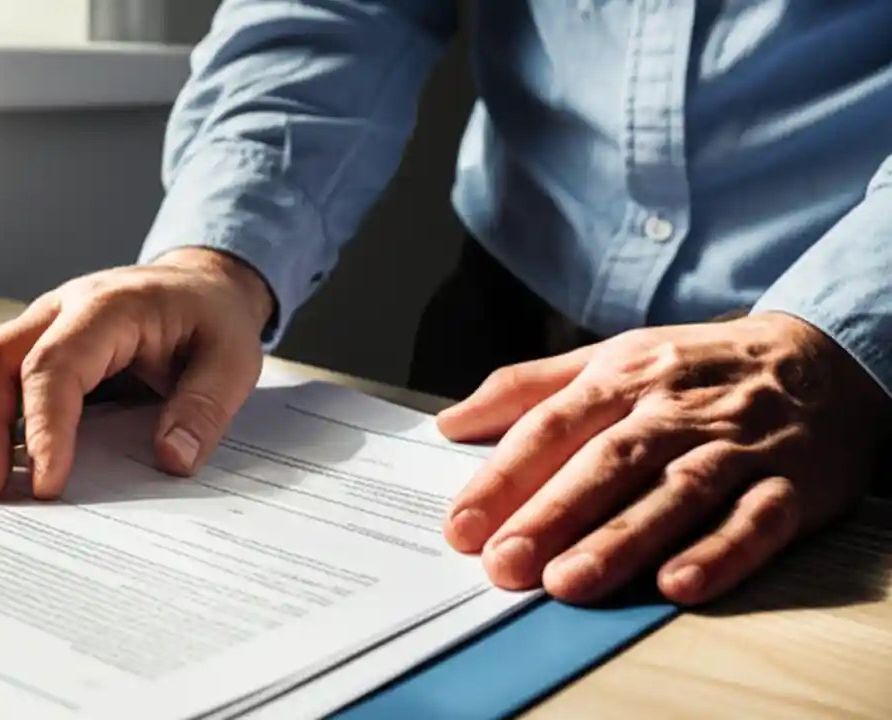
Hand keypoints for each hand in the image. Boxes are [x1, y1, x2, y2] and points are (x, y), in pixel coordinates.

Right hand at [0, 248, 272, 498]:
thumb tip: (173, 459)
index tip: (48, 483)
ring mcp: (38, 327)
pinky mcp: (31, 348)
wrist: (200, 286)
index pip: (55, 365)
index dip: (45, 427)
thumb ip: (205, 407)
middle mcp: (59, 310)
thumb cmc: (211, 319)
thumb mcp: (234, 359)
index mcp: (108, 306)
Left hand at [438, 313, 889, 604]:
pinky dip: (720, 552)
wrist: (823, 355)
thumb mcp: (611, 356)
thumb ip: (527, 388)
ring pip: (674, 492)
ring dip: (620, 539)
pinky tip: (678, 585)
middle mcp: (675, 410)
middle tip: (503, 564)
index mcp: (623, 377)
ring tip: (569, 582)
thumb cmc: (695, 367)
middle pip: (607, 462)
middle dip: (551, 514)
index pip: (552, 426)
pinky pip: (755, 520)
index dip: (503, 477)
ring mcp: (734, 446)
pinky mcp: (791, 483)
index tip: (460, 525)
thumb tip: (450, 423)